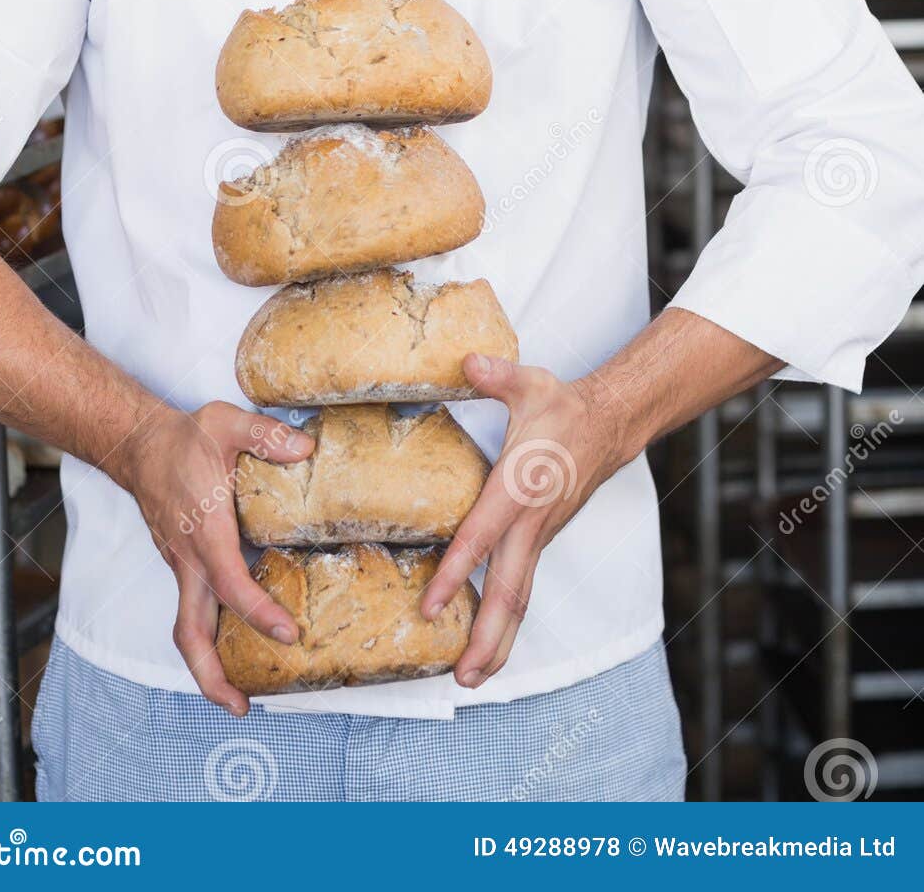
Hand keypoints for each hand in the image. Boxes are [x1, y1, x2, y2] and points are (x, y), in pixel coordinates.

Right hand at [115, 401, 312, 715]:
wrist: (140, 446)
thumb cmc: (184, 439)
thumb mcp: (225, 423)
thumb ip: (265, 434)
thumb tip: (305, 448)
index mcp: (205, 533)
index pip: (229, 585)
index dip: (257, 613)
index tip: (288, 633)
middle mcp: (189, 560)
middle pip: (190, 633)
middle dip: (211, 676)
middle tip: (242, 707)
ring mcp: (182, 566)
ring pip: (188, 628)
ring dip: (209, 666)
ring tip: (240, 697)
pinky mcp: (183, 566)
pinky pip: (194, 610)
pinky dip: (211, 636)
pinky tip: (237, 644)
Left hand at [420, 353, 625, 689]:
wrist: (609, 425)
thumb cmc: (563, 406)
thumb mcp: (530, 383)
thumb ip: (497, 375)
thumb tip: (468, 361)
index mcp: (518, 489)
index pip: (480, 537)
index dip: (454, 573)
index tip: (430, 606)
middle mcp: (530, 523)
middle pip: (507, 591)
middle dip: (484, 637)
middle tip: (461, 678)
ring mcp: (539, 536)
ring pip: (519, 598)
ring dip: (498, 641)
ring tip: (472, 677)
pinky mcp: (541, 539)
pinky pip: (522, 585)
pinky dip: (506, 619)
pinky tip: (489, 639)